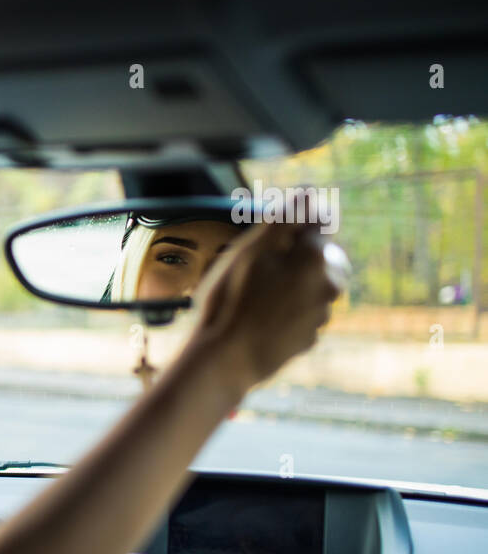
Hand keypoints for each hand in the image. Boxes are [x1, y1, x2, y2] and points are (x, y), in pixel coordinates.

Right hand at [190, 218, 342, 391]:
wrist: (224, 360)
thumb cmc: (232, 301)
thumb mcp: (250, 250)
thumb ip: (285, 219)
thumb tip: (310, 193)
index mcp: (317, 257)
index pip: (320, 221)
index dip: (295, 222)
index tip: (272, 231)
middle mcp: (329, 285)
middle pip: (316, 256)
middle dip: (293, 256)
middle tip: (256, 267)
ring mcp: (320, 315)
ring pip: (308, 286)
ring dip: (289, 285)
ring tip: (251, 296)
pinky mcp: (307, 339)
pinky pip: (299, 314)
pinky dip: (284, 312)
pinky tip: (256, 319)